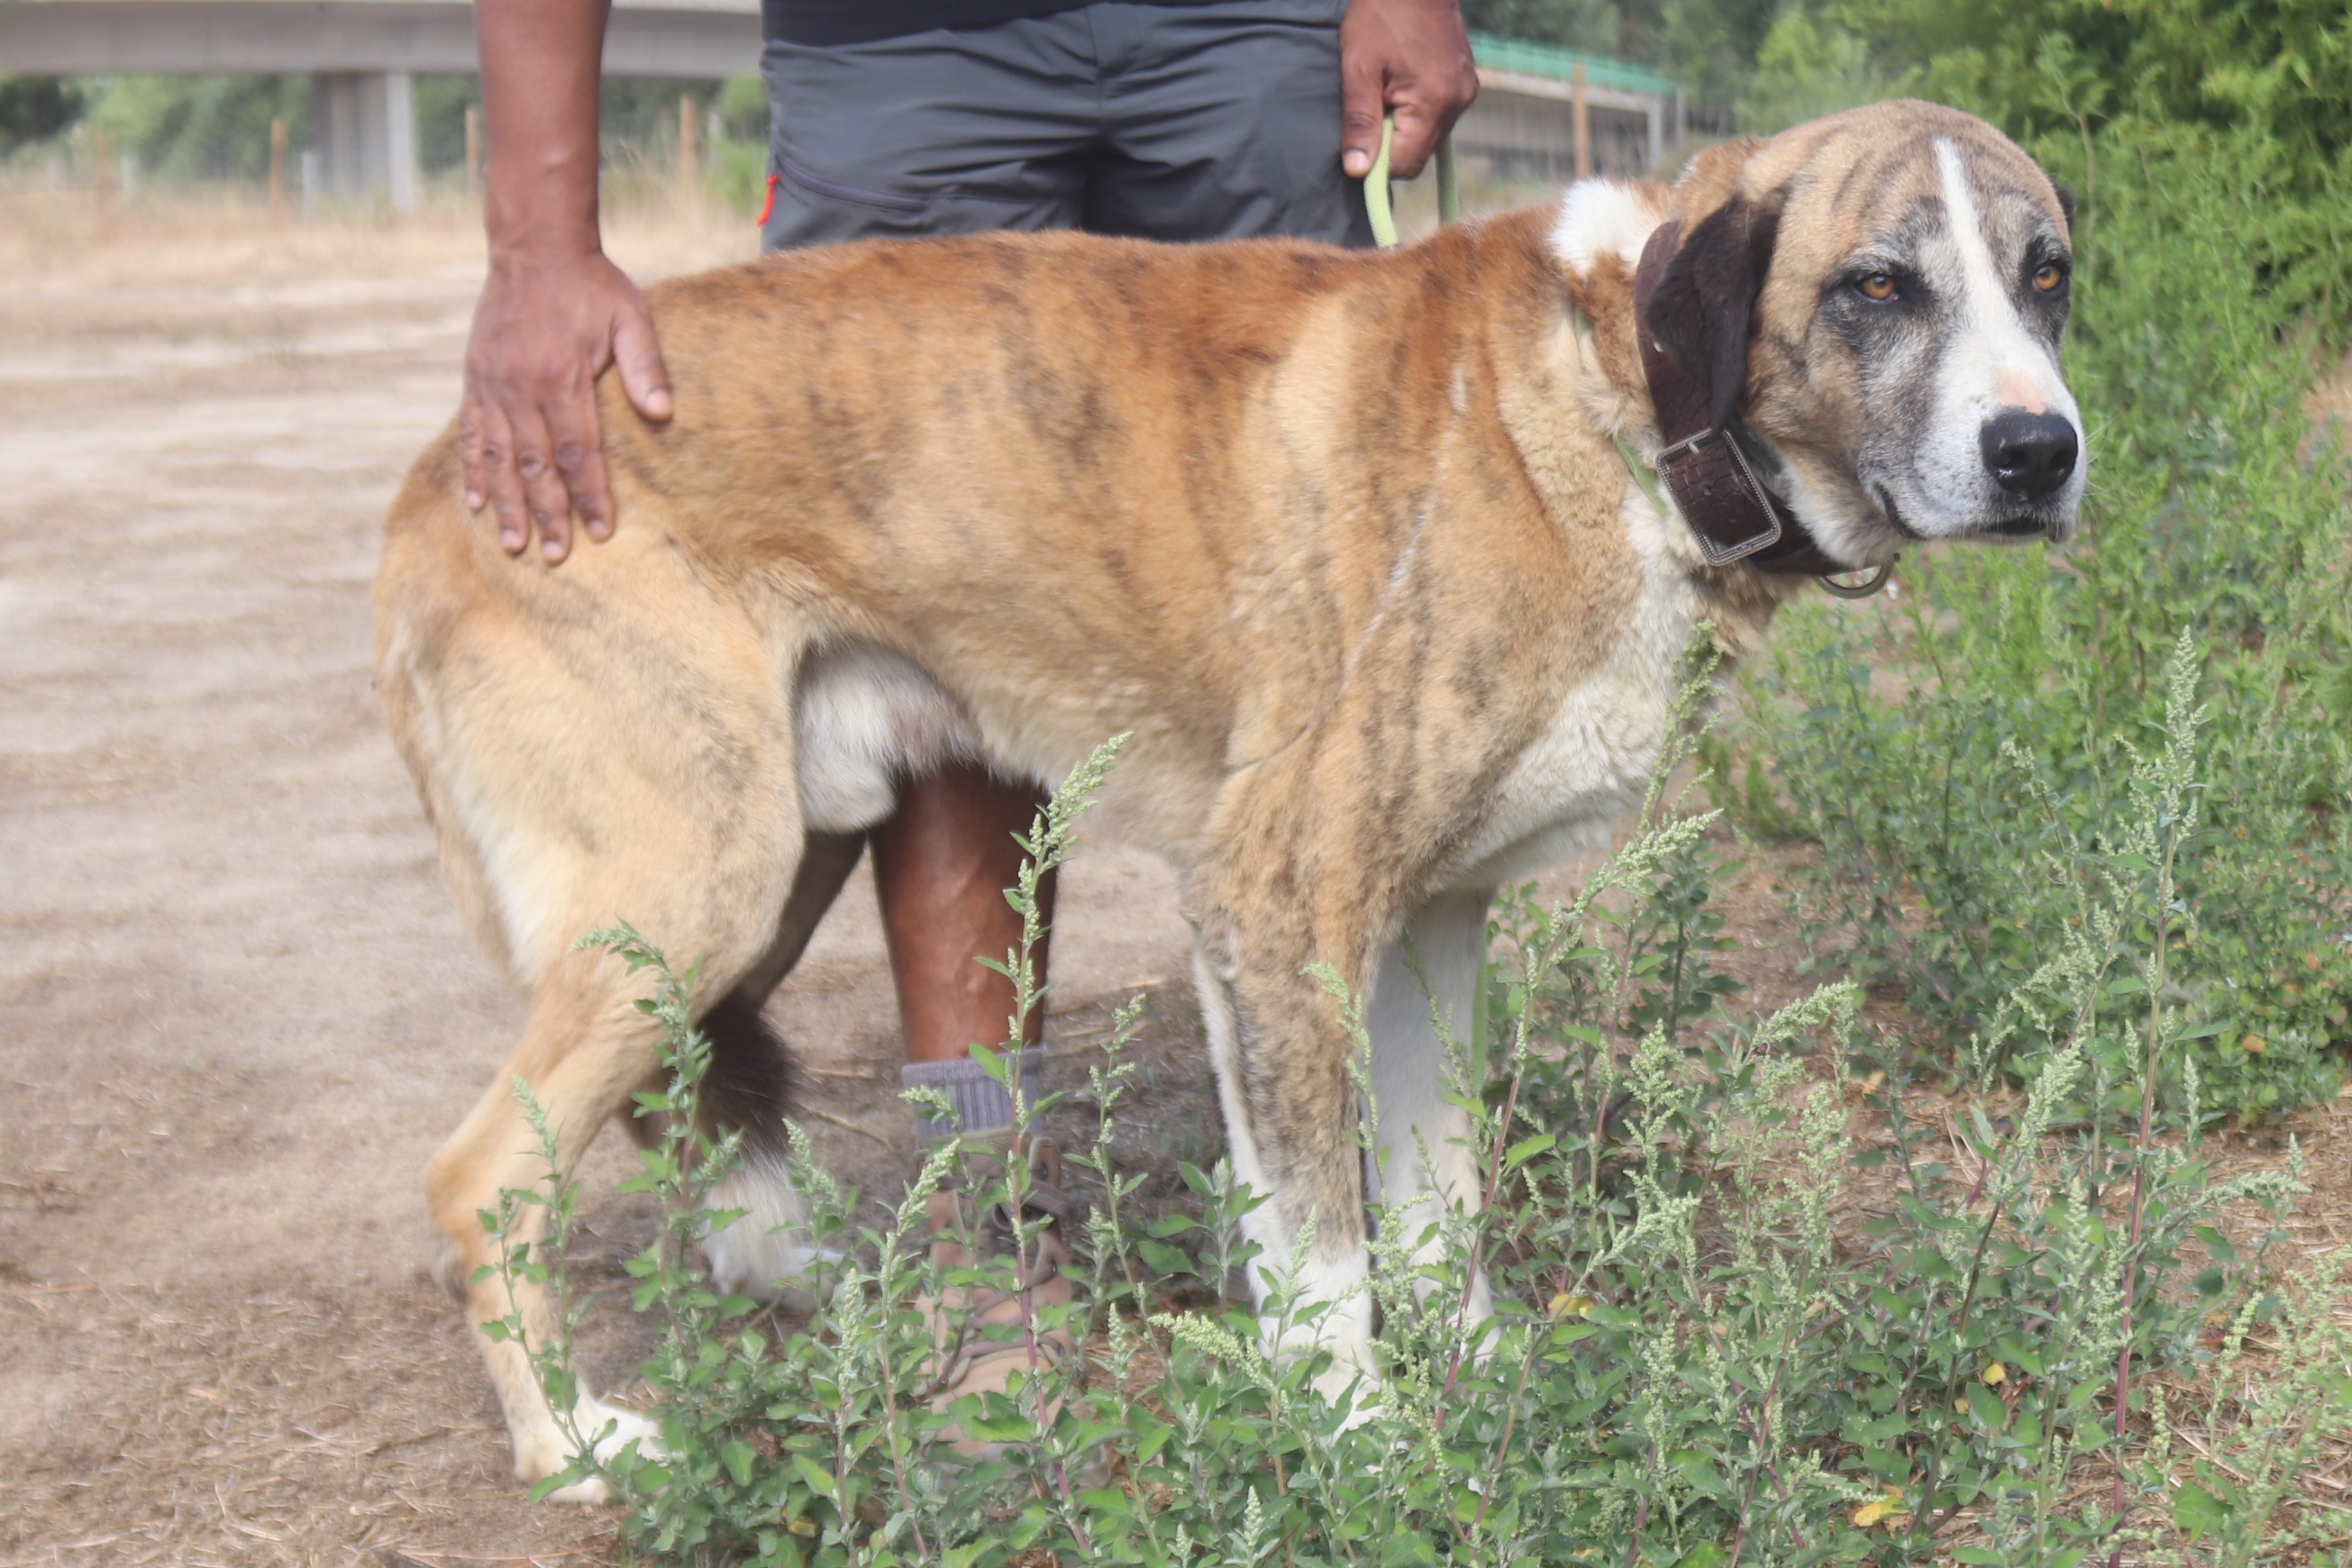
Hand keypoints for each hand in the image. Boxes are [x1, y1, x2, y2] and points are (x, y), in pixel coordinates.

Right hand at [459, 248, 671, 562]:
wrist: (535, 247)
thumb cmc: (592, 285)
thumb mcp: (630, 316)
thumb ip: (646, 366)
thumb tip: (663, 413)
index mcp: (562, 378)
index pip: (579, 452)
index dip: (590, 495)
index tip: (601, 532)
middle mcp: (521, 389)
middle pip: (536, 466)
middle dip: (548, 514)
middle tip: (555, 557)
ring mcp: (493, 386)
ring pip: (498, 458)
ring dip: (507, 505)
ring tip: (513, 545)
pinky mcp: (476, 380)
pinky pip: (471, 434)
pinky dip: (473, 471)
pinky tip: (476, 503)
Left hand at [1339, 0, 1479, 181]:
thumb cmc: (1381, 17)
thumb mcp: (1359, 69)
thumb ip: (1359, 122)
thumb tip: (1357, 170)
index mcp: (1434, 102)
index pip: (1406, 164)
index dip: (1378, 163)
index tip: (1359, 141)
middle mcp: (1458, 102)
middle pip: (1420, 153)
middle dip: (1391, 143)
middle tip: (1371, 107)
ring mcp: (1466, 91)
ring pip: (1429, 136)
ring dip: (1404, 127)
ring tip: (1387, 90)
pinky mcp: (1465, 82)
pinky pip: (1439, 115)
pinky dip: (1418, 111)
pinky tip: (1403, 84)